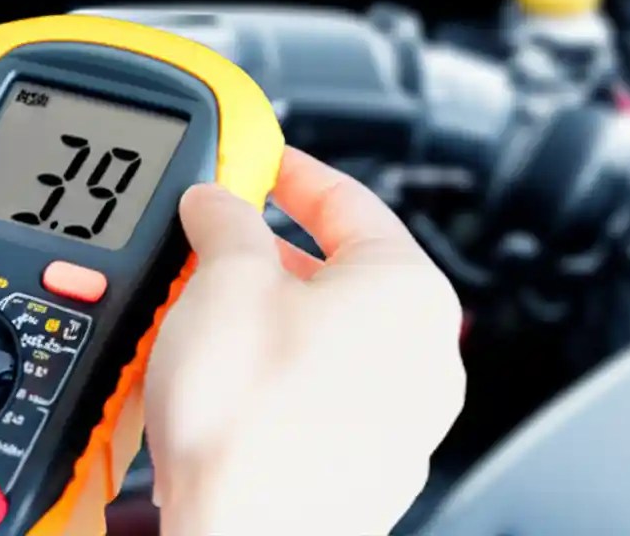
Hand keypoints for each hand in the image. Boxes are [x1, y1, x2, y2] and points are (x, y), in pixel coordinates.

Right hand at [145, 146, 465, 533]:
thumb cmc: (254, 425)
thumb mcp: (224, 280)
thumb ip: (225, 219)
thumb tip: (217, 200)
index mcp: (411, 291)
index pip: (349, 199)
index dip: (291, 172)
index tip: (259, 163)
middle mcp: (425, 354)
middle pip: (340, 271)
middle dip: (268, 253)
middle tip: (214, 242)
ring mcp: (403, 418)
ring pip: (326, 336)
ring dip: (266, 316)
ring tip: (203, 316)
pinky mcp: (366, 464)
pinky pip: (319, 393)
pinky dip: (274, 375)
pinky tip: (223, 382)